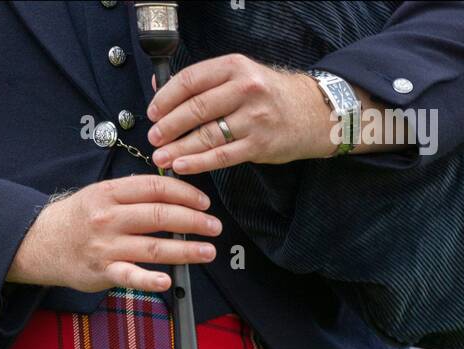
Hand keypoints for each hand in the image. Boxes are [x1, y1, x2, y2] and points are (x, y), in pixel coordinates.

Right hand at [6, 174, 221, 292]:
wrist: (41, 243)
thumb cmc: (77, 219)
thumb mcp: (101, 194)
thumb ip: (132, 193)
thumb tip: (169, 190)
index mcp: (111, 192)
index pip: (156, 187)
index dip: (185, 193)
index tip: (203, 202)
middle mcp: (109, 217)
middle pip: (159, 215)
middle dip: (193, 220)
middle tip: (214, 226)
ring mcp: (106, 246)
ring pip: (151, 245)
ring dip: (184, 250)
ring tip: (207, 252)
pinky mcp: (102, 271)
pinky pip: (129, 276)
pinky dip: (148, 280)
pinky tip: (166, 280)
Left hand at [147, 55, 345, 172]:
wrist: (311, 112)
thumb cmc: (268, 95)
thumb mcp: (239, 76)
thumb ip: (203, 83)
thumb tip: (160, 88)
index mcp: (235, 67)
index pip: (192, 80)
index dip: (166, 98)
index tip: (152, 112)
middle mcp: (245, 89)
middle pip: (196, 108)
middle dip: (169, 126)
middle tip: (153, 138)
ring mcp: (253, 118)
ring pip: (207, 135)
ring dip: (179, 148)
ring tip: (161, 156)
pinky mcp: (258, 144)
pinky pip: (221, 156)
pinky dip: (198, 163)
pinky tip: (181, 166)